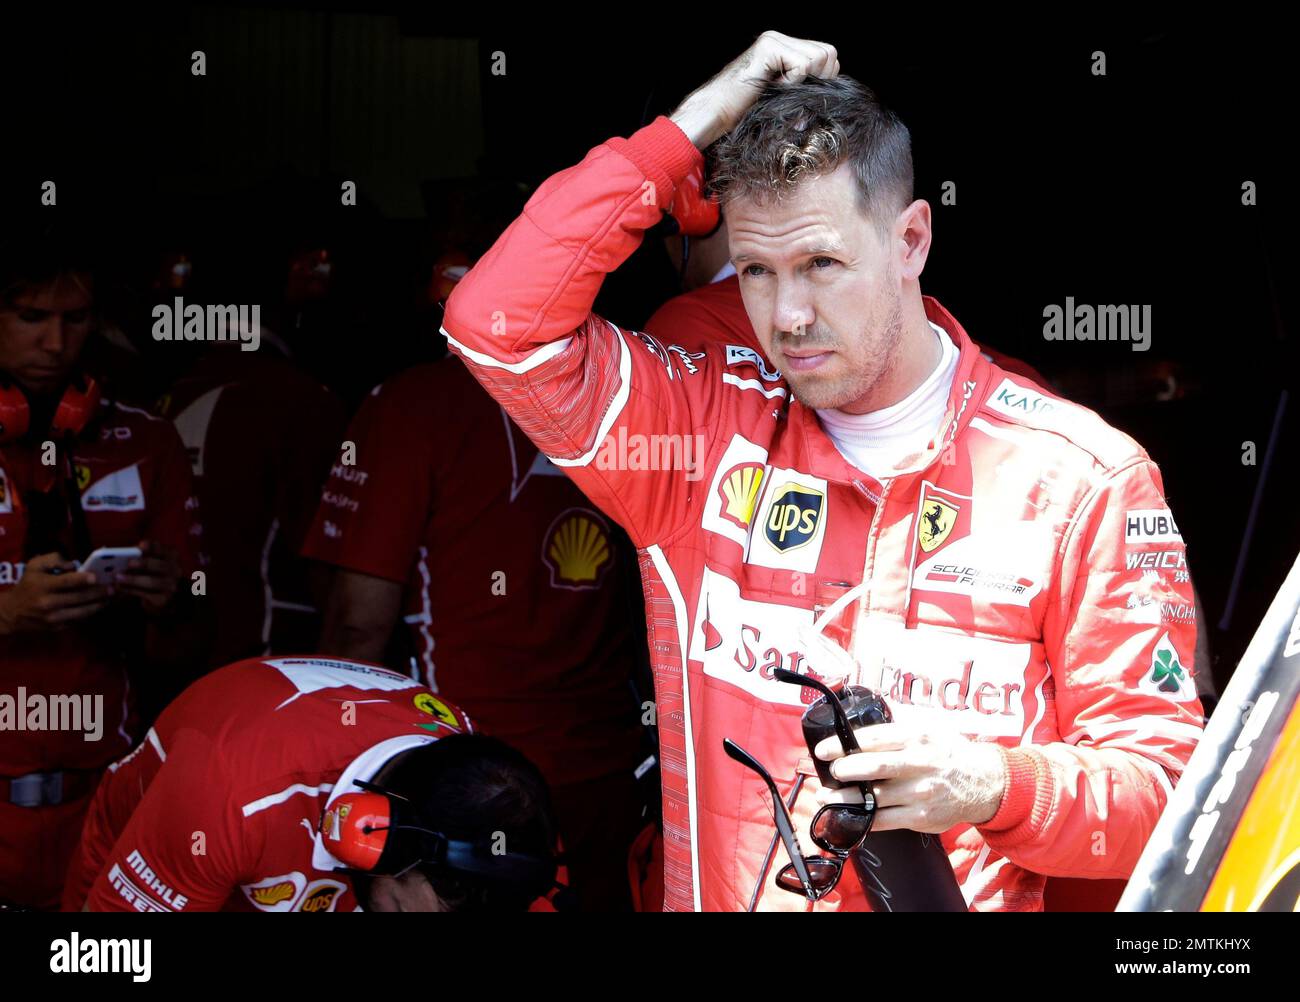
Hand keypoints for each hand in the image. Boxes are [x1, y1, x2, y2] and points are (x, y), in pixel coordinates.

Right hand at [0, 551, 109, 634]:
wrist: (12, 612)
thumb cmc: (28, 585)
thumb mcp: (34, 566)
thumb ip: (54, 560)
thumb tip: (74, 565)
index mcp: (43, 585)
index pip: (66, 582)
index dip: (82, 579)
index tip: (96, 577)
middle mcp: (49, 603)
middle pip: (79, 598)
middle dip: (98, 593)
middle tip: (113, 587)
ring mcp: (53, 617)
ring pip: (82, 611)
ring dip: (99, 604)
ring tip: (111, 598)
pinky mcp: (57, 627)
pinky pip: (78, 619)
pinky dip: (90, 613)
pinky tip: (99, 605)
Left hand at [113, 540, 182, 614]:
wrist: (158, 596)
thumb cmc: (148, 573)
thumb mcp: (146, 561)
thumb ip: (138, 555)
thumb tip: (120, 554)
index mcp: (172, 556)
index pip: (162, 549)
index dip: (152, 547)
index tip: (141, 545)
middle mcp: (175, 570)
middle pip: (160, 565)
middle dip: (143, 563)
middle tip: (128, 563)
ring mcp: (171, 585)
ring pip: (153, 581)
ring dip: (133, 579)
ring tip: (118, 577)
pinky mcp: (164, 599)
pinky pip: (147, 594)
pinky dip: (131, 590)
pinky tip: (120, 587)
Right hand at [670, 30, 839, 148]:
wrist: (716, 115)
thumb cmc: (745, 114)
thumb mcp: (784, 99)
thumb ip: (805, 87)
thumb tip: (834, 90)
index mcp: (786, 49)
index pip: (828, 56)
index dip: (822, 80)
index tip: (797, 94)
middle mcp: (781, 39)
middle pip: (829, 54)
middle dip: (818, 79)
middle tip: (790, 92)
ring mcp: (774, 40)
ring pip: (820, 57)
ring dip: (803, 81)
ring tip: (778, 89)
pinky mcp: (768, 46)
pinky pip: (803, 65)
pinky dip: (792, 83)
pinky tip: (772, 87)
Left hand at [813, 722, 1006, 833]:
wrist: (983, 783)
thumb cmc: (949, 751)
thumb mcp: (930, 726)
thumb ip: (900, 717)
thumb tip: (873, 701)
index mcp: (916, 737)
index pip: (874, 738)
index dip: (845, 744)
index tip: (824, 749)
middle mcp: (919, 764)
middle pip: (875, 767)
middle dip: (845, 770)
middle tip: (829, 771)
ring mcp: (919, 793)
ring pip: (876, 798)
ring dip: (847, 799)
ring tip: (826, 797)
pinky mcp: (920, 817)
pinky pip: (885, 821)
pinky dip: (864, 820)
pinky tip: (848, 817)